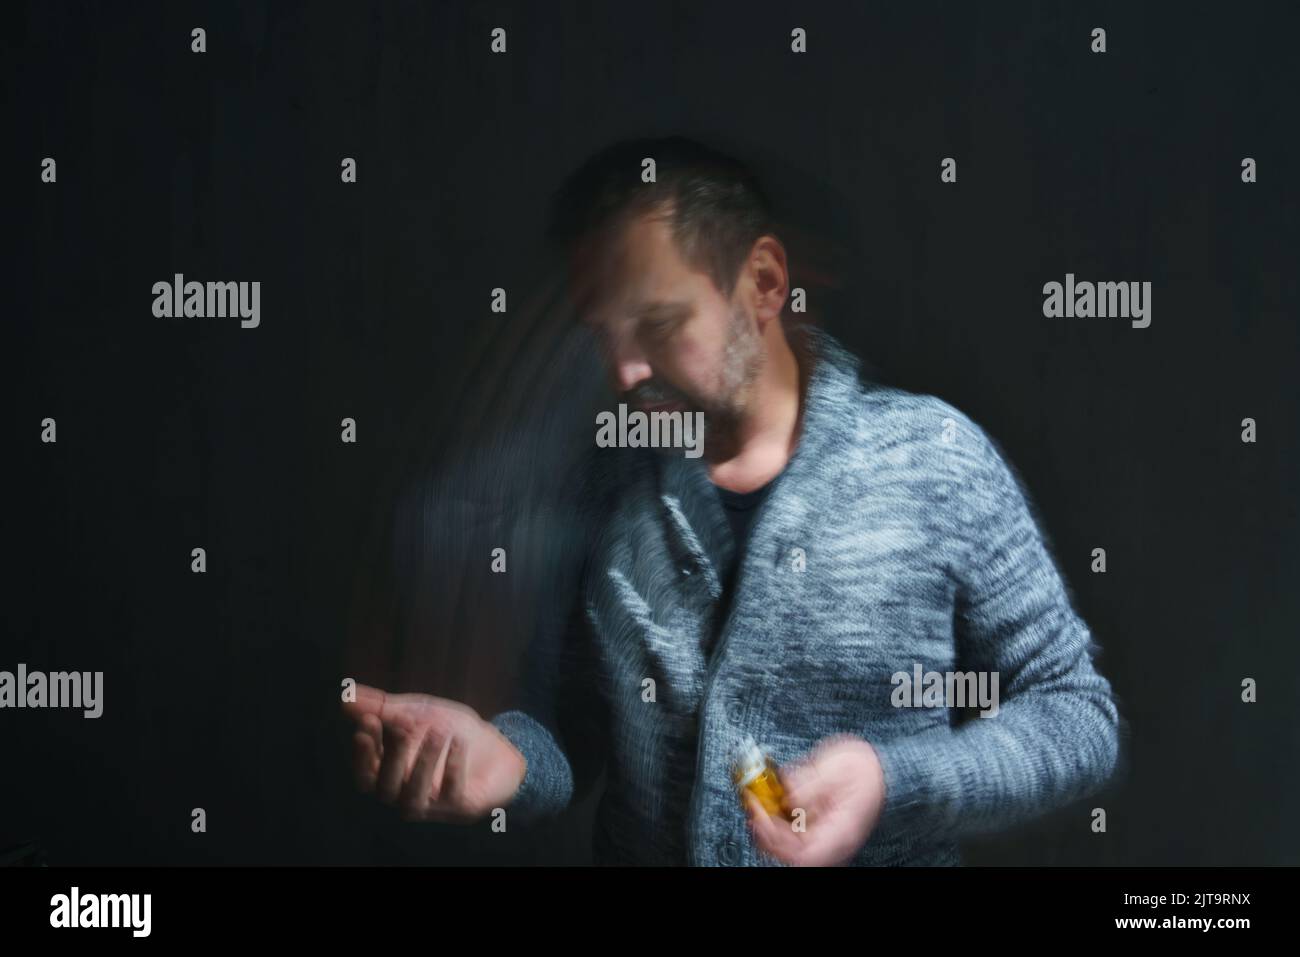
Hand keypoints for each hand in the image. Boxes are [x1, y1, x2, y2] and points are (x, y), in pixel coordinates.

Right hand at [342, 683, 526, 822]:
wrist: (496, 746)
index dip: (363, 753)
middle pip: (385, 790)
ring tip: (436, 731)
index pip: (366, 774)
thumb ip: (383, 708)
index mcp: (392, 776)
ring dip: (422, 763)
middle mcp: (407, 796)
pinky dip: (453, 767)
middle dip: (389, 758)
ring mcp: (435, 806)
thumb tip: (346, 698)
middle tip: (398, 724)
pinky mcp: (462, 807)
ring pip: (413, 799)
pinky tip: (458, 743)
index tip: (368, 721)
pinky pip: (452, 793)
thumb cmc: (450, 731)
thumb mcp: (416, 713)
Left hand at [745, 733, 885, 865]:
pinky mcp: (814, 819)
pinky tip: (766, 795)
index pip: (805, 855)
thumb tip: (788, 798)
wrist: (881, 766)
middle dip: (767, 832)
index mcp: (840, 832)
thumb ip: (811, 786)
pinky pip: (790, 825)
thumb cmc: (866, 770)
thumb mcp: (838, 771)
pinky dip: (774, 812)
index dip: (778, 843)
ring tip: (755, 798)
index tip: (762, 819)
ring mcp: (821, 830)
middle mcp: (830, 837)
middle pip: (791, 851)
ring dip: (767, 822)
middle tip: (753, 806)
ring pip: (787, 840)